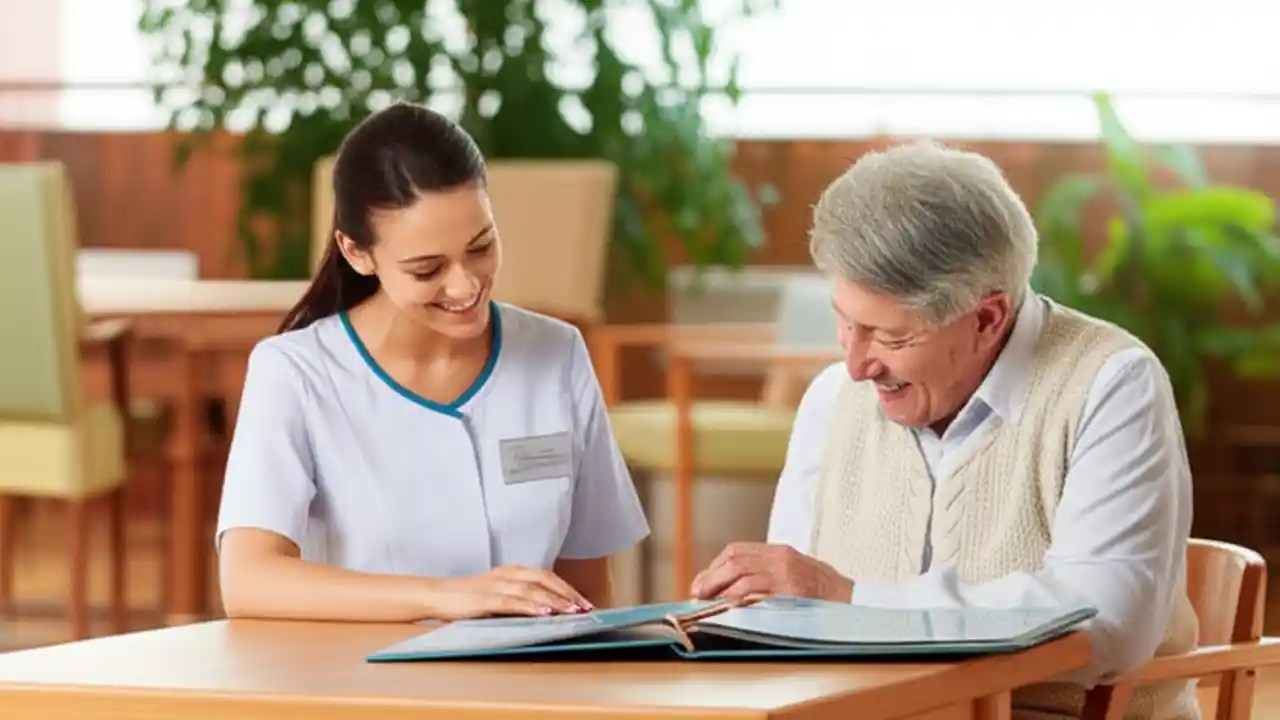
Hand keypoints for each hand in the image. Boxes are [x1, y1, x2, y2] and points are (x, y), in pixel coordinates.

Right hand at [427, 565, 593, 620]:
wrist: (437, 596)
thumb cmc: (467, 598)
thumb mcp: (497, 594)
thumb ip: (519, 598)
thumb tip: (547, 612)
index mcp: (511, 571)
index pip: (546, 576)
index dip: (566, 587)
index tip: (583, 601)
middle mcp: (507, 574)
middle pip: (544, 579)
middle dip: (567, 594)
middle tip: (585, 608)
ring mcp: (496, 585)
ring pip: (532, 590)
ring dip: (554, 601)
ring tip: (571, 612)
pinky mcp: (485, 599)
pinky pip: (513, 602)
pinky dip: (531, 607)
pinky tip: (544, 614)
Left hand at [689, 542, 852, 601]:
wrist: (854, 601)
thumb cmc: (822, 591)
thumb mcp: (794, 571)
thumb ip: (767, 572)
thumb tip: (729, 588)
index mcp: (780, 551)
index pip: (737, 551)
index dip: (714, 566)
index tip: (701, 582)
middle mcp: (781, 559)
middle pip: (735, 561)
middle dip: (710, 578)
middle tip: (696, 593)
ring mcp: (787, 575)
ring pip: (742, 576)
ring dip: (719, 590)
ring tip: (706, 603)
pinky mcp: (792, 593)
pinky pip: (758, 594)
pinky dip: (738, 600)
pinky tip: (728, 608)